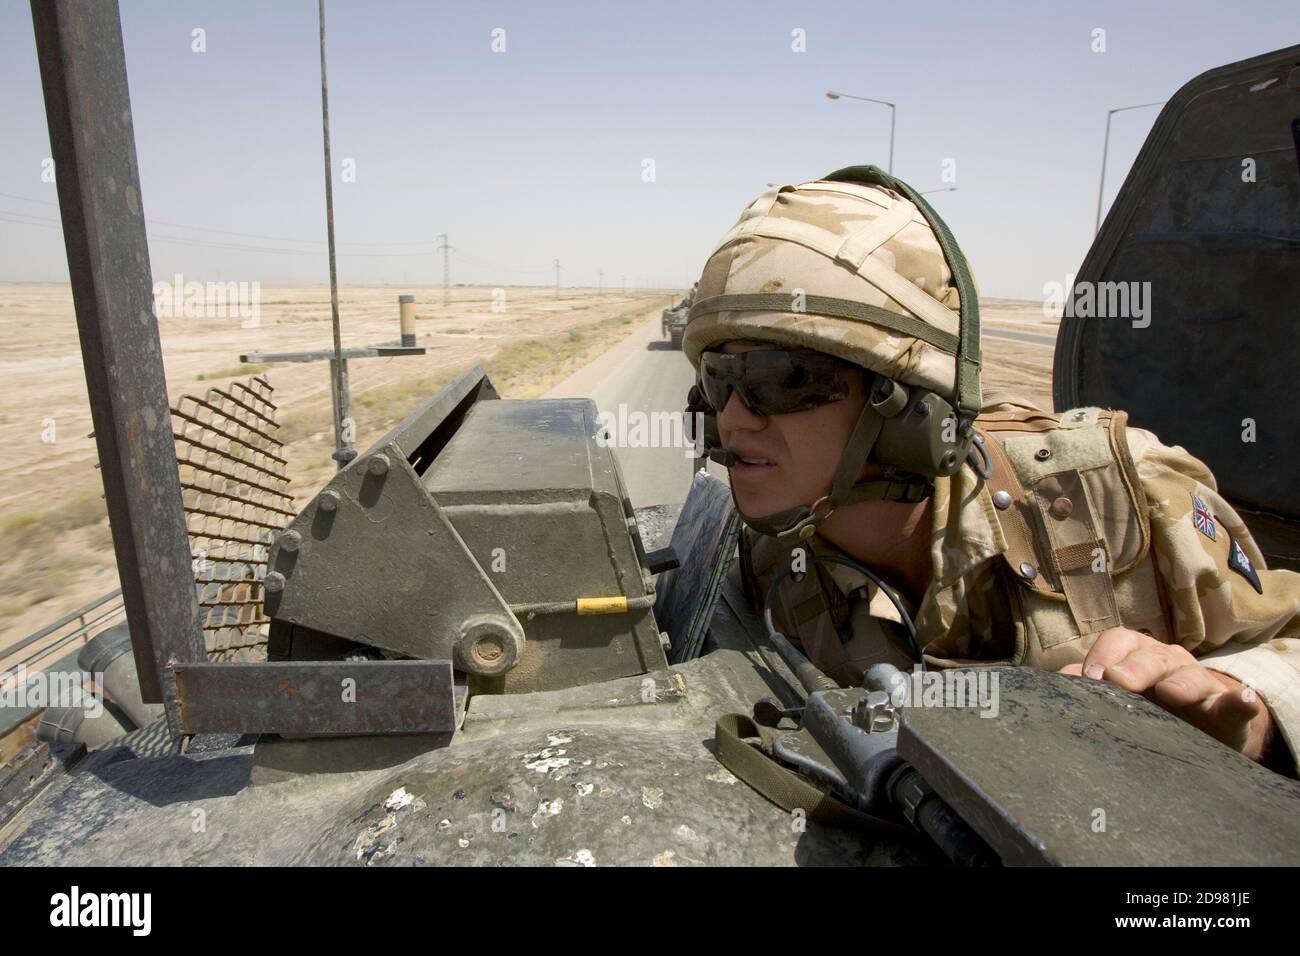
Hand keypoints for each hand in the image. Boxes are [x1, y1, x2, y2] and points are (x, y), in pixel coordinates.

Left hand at [1059, 627, 1275, 761]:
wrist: (1200, 728)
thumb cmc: (1148, 707)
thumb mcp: (1118, 696)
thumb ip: (1089, 687)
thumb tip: (1059, 680)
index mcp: (1137, 654)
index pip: (1118, 641)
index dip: (1102, 655)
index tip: (1087, 677)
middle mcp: (1168, 662)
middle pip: (1151, 656)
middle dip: (1134, 667)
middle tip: (1118, 681)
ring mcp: (1201, 684)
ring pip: (1191, 676)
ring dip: (1181, 684)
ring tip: (1172, 693)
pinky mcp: (1227, 710)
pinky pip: (1235, 703)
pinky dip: (1240, 702)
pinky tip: (1242, 701)